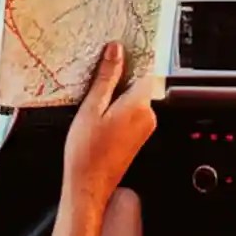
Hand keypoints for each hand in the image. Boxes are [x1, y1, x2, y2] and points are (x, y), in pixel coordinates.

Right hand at [62, 43, 156, 209]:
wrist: (88, 185)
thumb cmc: (87, 152)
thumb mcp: (91, 107)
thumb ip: (106, 77)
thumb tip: (116, 50)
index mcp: (138, 105)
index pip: (143, 69)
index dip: (130, 58)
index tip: (117, 50)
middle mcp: (147, 115)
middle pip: (138, 82)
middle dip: (119, 77)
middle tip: (97, 76)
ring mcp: (144, 127)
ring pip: (133, 98)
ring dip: (116, 93)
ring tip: (95, 100)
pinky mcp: (138, 136)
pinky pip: (131, 112)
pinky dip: (117, 107)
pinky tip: (99, 114)